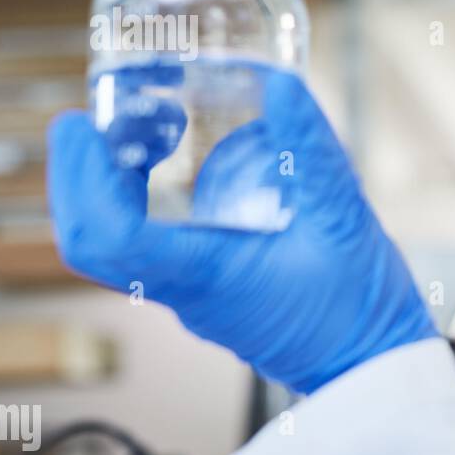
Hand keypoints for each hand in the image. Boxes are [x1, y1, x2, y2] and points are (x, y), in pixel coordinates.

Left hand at [47, 69, 436, 393]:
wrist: (374, 368)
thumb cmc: (363, 310)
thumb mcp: (345, 218)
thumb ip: (314, 151)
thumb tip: (282, 86)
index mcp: (207, 276)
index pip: (110, 236)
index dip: (82, 176)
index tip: (83, 124)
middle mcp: (186, 291)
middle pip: (90, 240)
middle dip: (80, 172)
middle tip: (108, 114)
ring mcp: (191, 294)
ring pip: (110, 243)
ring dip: (108, 180)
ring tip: (150, 124)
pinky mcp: (205, 288)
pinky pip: (143, 243)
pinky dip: (136, 195)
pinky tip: (175, 158)